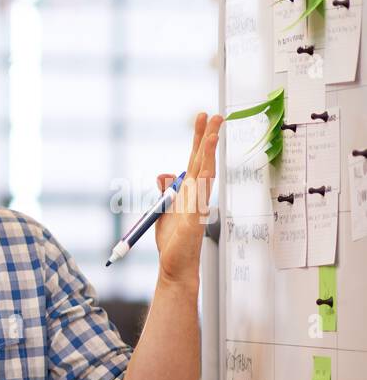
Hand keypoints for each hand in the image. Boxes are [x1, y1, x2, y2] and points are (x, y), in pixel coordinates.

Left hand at [153, 112, 222, 287]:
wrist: (176, 265)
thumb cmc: (173, 241)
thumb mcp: (163, 210)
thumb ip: (164, 191)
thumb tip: (163, 174)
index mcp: (187, 191)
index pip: (193, 159)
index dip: (198, 139)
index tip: (201, 119)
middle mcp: (196, 194)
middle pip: (202, 159)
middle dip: (208, 136)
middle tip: (215, 114)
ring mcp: (198, 203)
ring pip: (205, 170)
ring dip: (209, 150)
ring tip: (214, 129)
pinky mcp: (196, 215)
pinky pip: (201, 191)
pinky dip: (204, 174)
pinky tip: (207, 160)